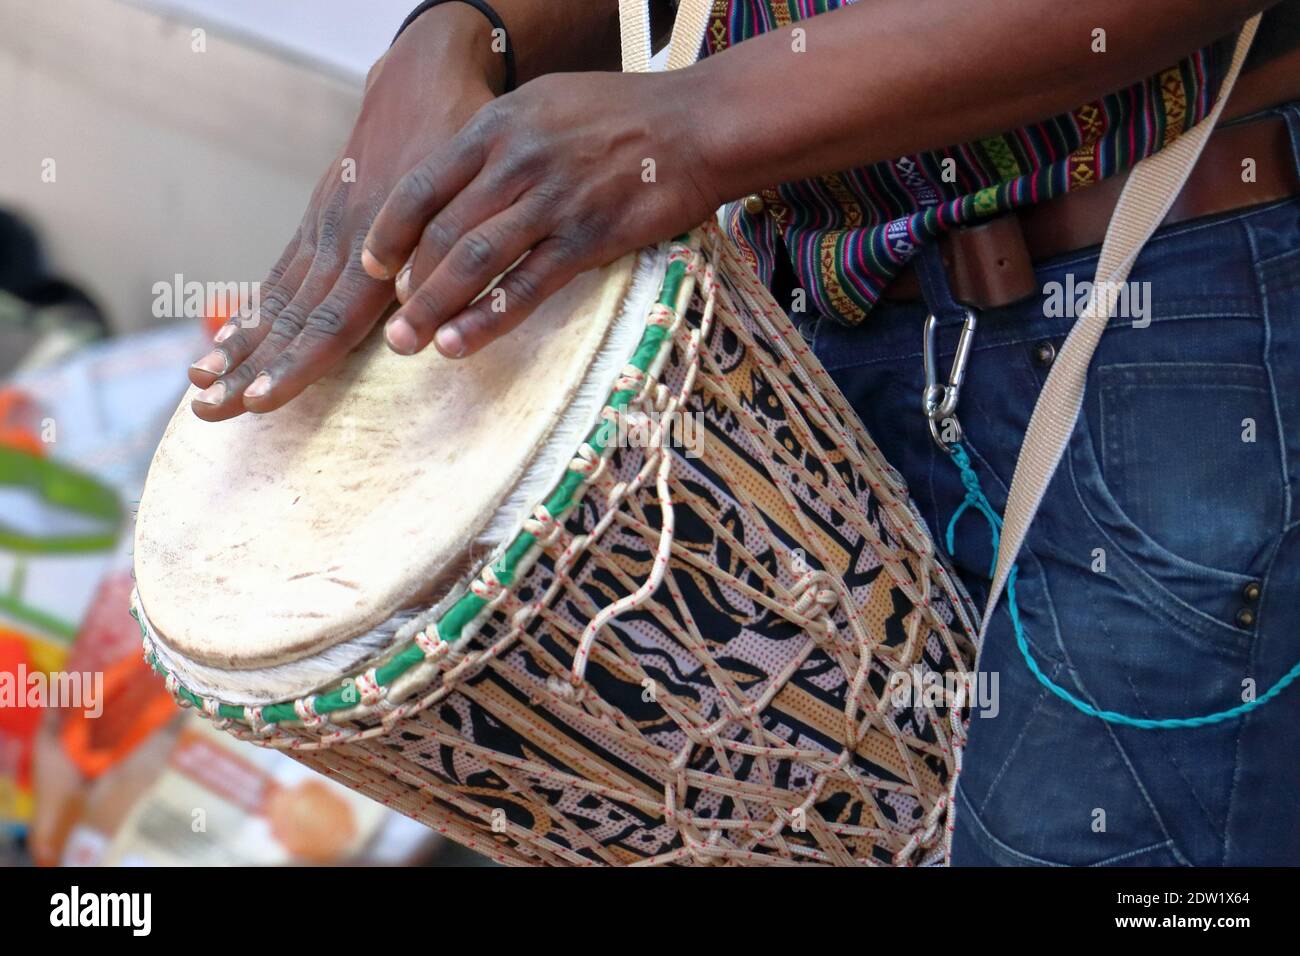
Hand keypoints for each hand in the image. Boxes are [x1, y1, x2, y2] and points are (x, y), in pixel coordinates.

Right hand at [186, 6, 500, 419]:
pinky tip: (228, 340)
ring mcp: (323, 233)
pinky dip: (253, 311)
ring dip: (238, 346)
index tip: (260, 400)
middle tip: (208, 409)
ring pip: (276, 301)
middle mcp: (340, 246)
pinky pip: (280, 274)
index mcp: (377, 250)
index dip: (295, 363)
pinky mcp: (318, 223)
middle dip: (247, 369)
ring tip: (198, 384)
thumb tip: (419, 312)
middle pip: (288, 321)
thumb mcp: (463, 198)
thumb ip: (435, 256)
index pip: (330, 323)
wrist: (423, 82)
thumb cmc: (458, 145)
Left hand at [361, 68, 719, 358]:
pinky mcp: (588, 237)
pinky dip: (487, 318)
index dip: (389, 231)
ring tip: (408, 344)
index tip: (369, 267)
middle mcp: (517, 160)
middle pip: (441, 230)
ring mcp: (552, 200)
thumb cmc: (622, 116)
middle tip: (385, 326)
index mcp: (498, 125)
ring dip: (434, 307)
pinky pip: (525, 285)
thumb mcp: (545, 104)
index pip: (423, 183)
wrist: (697, 125)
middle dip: (406, 285)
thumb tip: (455, 185)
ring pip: (474, 259)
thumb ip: (497, 142)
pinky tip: (460, 344)